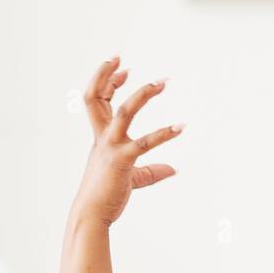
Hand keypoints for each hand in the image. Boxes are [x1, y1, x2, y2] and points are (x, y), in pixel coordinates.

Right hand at [71, 56, 184, 226]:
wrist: (92, 214)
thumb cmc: (106, 196)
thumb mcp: (131, 179)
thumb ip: (151, 172)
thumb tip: (173, 169)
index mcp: (100, 137)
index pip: (98, 101)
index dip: (109, 82)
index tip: (125, 70)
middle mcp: (102, 138)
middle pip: (96, 97)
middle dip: (107, 75)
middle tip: (122, 58)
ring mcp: (111, 147)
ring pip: (124, 111)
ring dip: (143, 94)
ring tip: (162, 83)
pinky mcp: (122, 160)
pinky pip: (145, 142)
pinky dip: (164, 134)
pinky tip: (181, 127)